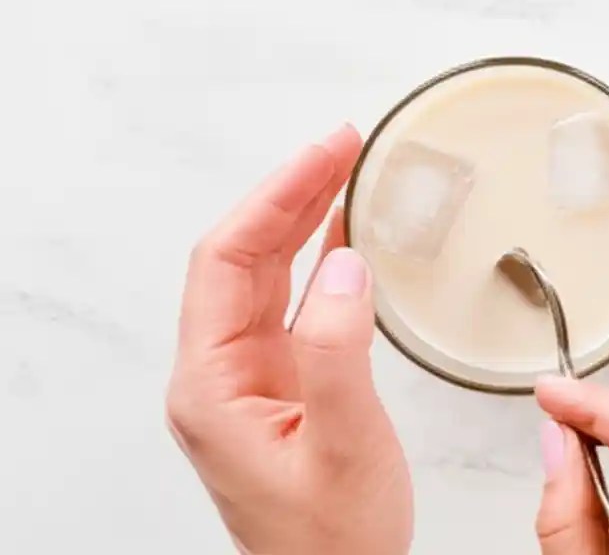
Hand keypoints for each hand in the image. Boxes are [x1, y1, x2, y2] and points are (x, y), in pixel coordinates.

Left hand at [165, 125, 412, 554]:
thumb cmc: (331, 542)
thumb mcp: (344, 446)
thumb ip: (339, 353)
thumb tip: (345, 266)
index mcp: (211, 387)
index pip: (226, 263)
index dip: (273, 199)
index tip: (324, 155)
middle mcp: (220, 376)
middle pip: (242, 259)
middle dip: (289, 195)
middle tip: (342, 146)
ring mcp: (250, 380)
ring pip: (266, 277)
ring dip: (302, 220)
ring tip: (344, 170)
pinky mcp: (284, 386)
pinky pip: (293, 305)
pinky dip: (318, 261)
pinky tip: (342, 236)